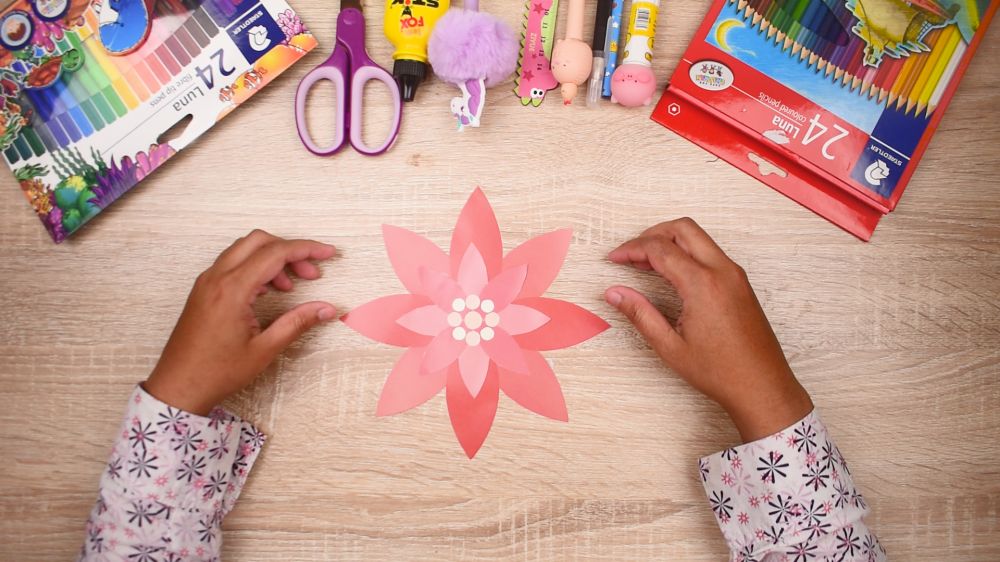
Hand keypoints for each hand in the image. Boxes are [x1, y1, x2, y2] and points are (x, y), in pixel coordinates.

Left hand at [144, 230, 337, 415]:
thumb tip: (326, 309)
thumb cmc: (216, 372)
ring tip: (291, 286)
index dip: (306, 249)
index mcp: (232, 290)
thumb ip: (298, 323)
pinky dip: (254, 267)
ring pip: (244, 249)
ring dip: (271, 258)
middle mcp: (216, 278)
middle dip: (290, 250)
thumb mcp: (264, 349)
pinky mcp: (203, 290)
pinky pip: (232, 264)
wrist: (178, 386)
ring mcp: (206, 282)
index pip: (275, 253)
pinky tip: (268, 291)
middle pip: (259, 241)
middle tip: (311, 272)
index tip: (328, 253)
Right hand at [604, 218, 812, 441]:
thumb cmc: (720, 371)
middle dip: (651, 234)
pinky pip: (710, 253)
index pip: (659, 249)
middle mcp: (723, 271)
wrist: (762, 386)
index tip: (614, 259)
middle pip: (682, 228)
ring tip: (646, 264)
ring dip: (670, 242)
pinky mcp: (741, 283)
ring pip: (698, 237)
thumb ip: (640, 314)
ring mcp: (735, 275)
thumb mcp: (670, 346)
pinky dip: (687, 253)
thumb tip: (614, 293)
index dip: (631, 250)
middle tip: (630, 254)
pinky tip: (672, 274)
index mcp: (703, 284)